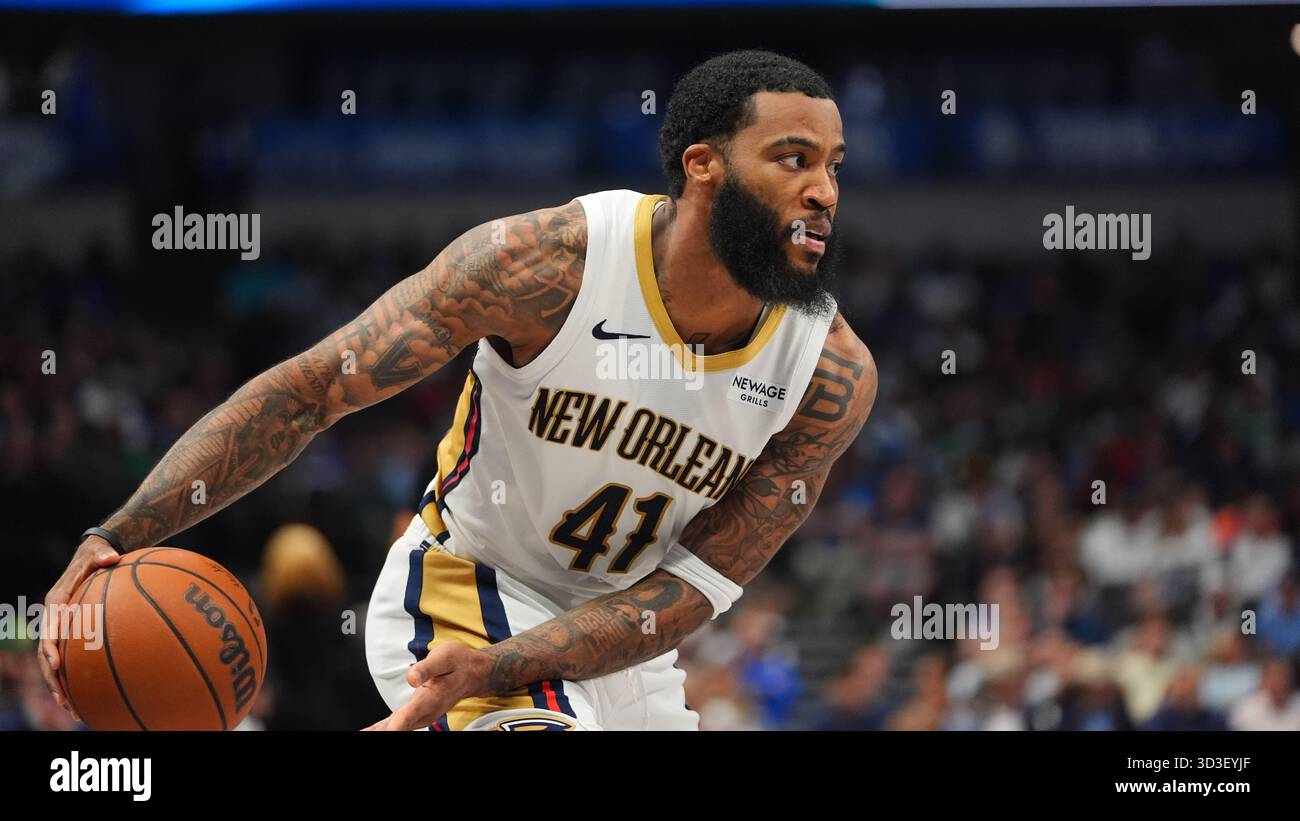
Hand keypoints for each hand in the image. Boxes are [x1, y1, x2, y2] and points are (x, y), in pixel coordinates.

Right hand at [38, 535, 120, 719]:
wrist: (93, 555)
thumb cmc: (97, 556)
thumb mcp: (98, 552)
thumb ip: (102, 555)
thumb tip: (111, 556)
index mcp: (57, 601)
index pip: (50, 628)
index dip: (51, 647)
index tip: (57, 665)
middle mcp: (54, 617)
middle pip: (46, 652)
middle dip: (52, 676)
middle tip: (62, 697)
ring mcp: (60, 628)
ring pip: (53, 662)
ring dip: (59, 685)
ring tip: (70, 708)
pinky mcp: (70, 634)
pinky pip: (68, 659)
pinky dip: (72, 678)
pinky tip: (85, 698)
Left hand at [363, 642, 492, 730]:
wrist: (475, 672)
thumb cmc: (459, 662)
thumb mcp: (445, 656)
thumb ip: (427, 668)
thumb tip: (411, 677)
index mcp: (430, 698)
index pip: (405, 718)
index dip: (390, 728)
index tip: (376, 732)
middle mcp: (427, 711)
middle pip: (399, 728)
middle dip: (382, 731)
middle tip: (362, 733)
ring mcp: (424, 715)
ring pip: (399, 728)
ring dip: (382, 731)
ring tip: (363, 733)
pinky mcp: (420, 713)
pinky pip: (400, 725)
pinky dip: (387, 728)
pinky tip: (375, 730)